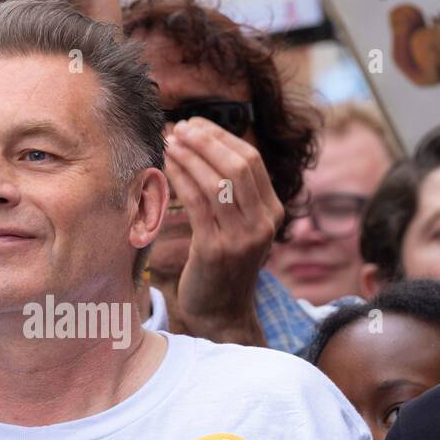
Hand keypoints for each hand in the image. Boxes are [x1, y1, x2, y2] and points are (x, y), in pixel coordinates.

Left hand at [165, 119, 283, 340]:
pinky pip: (197, 203)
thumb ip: (233, 196)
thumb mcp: (239, 228)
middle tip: (178, 128)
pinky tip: (166, 166)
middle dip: (205, 141)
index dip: (221, 137)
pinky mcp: (215, 249)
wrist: (221, 314)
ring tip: (169, 141)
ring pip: (217, 181)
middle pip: (238, 165)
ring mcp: (242, 237)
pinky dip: (181, 178)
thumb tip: (204, 148)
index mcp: (273, 212)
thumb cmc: (222, 267)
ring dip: (190, 156)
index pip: (251, 160)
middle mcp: (263, 222)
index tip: (194, 125)